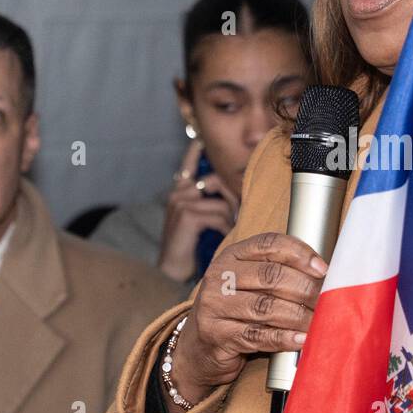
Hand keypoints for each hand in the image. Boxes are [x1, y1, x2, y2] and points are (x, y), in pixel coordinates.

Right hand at [159, 140, 237, 281]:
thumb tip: (237, 197)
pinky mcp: (187, 215)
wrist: (172, 272)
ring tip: (229, 231)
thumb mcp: (203, 222)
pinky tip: (222, 237)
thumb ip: (214, 205)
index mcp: (180, 193)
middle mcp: (178, 193)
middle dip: (232, 198)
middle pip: (217, 181)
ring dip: (230, 219)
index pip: (188, 165)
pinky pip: (219, 215)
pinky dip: (225, 228)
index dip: (195, 152)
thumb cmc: (191, 248)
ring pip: (222, 202)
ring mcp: (181, 202)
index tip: (199, 139)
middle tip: (239, 214)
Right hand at [165, 231, 327, 410]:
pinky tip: (302, 340)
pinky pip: (257, 336)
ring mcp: (214, 306)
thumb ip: (280, 273)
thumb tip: (325, 276)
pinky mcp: (216, 335)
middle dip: (306, 289)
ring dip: (299, 316)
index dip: (300, 253)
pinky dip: (284, 338)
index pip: (270, 244)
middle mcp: (219, 276)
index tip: (324, 269)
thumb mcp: (251, 284)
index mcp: (232, 256)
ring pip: (265, 307)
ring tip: (320, 322)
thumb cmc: (237, 311)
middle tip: (329, 301)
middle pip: (271, 276)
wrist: (199, 349)